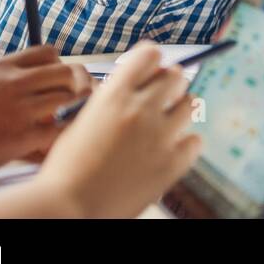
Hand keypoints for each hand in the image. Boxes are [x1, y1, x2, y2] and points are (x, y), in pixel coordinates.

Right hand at [0, 45, 91, 168]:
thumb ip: (11, 77)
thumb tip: (46, 78)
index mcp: (2, 68)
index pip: (48, 52)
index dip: (60, 65)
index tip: (58, 81)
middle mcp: (13, 84)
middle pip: (67, 73)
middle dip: (77, 86)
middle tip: (78, 99)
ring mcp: (19, 109)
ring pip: (68, 99)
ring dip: (74, 110)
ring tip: (70, 119)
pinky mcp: (21, 136)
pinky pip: (59, 129)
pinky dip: (66, 133)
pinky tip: (62, 137)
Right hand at [35, 42, 201, 217]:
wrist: (68, 207)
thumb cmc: (67, 167)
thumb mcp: (83, 120)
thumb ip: (112, 100)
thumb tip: (138, 87)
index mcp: (114, 95)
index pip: (150, 55)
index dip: (151, 63)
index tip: (150, 72)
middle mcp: (141, 109)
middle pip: (176, 76)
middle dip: (169, 84)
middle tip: (160, 99)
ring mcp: (160, 135)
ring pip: (191, 104)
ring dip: (179, 111)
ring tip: (162, 127)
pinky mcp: (173, 162)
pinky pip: (195, 141)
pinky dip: (185, 144)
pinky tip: (168, 152)